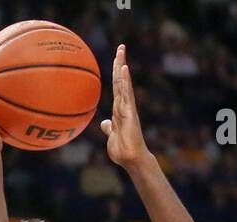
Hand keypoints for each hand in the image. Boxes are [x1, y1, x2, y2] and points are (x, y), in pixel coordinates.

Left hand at [100, 45, 148, 168]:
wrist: (131, 159)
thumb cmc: (122, 150)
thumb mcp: (112, 136)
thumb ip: (109, 128)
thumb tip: (105, 123)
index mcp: (119, 110)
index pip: (117, 87)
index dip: (116, 74)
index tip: (116, 60)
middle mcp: (124, 105)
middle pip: (120, 80)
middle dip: (120, 63)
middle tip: (121, 47)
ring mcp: (127, 107)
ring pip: (123, 83)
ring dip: (121, 66)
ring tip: (121, 51)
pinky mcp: (130, 111)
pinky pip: (126, 93)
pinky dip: (125, 80)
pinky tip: (124, 68)